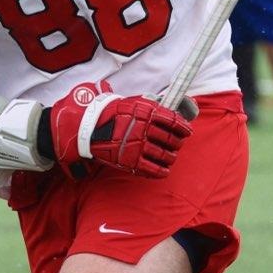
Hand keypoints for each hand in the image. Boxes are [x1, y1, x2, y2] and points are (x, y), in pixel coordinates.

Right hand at [48, 81, 191, 178]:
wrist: (85, 126)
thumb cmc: (108, 112)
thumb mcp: (130, 101)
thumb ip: (149, 105)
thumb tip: (167, 104)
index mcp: (146, 111)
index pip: (173, 120)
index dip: (183, 128)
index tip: (186, 131)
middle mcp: (145, 128)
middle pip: (171, 139)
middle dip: (177, 143)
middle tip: (177, 144)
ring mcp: (138, 145)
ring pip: (165, 154)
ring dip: (171, 157)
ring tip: (170, 157)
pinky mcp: (131, 161)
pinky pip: (153, 169)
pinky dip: (161, 171)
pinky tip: (164, 170)